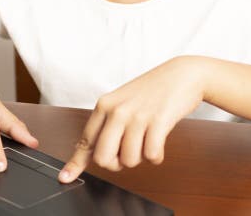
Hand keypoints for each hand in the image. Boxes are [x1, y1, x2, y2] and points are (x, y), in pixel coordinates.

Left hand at [59, 56, 205, 182]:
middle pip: (103, 158)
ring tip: (148, 140)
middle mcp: (118, 111)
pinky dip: (156, 156)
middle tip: (128, 154)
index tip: (65, 177)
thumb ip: (108, 122)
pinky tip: (160, 142)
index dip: (76, 163)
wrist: (184, 74)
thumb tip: (94, 152)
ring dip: (141, 157)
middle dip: (117, 163)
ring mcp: (138, 116)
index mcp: (105, 105)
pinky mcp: (158, 122)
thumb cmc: (155, 88)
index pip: (86, 140)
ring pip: (129, 160)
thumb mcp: (124, 100)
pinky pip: (151, 155)